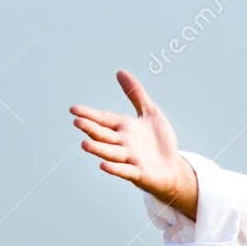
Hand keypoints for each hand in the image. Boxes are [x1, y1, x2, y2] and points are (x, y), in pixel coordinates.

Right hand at [70, 70, 198, 218]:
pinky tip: (103, 165)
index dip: (89, 115)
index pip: (103, 119)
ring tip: (84, 145)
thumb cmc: (160, 141)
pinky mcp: (140, 174)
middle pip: (104, 135)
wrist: (173, 168)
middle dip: (91, 129)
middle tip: (77, 122)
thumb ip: (135, 94)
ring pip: (111, 153)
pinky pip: (126, 171)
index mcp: (123, 128)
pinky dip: (115, 169)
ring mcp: (130, 159)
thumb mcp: (151, 113)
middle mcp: (123, 143)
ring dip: (98, 149)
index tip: (73, 109)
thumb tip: (119, 71)